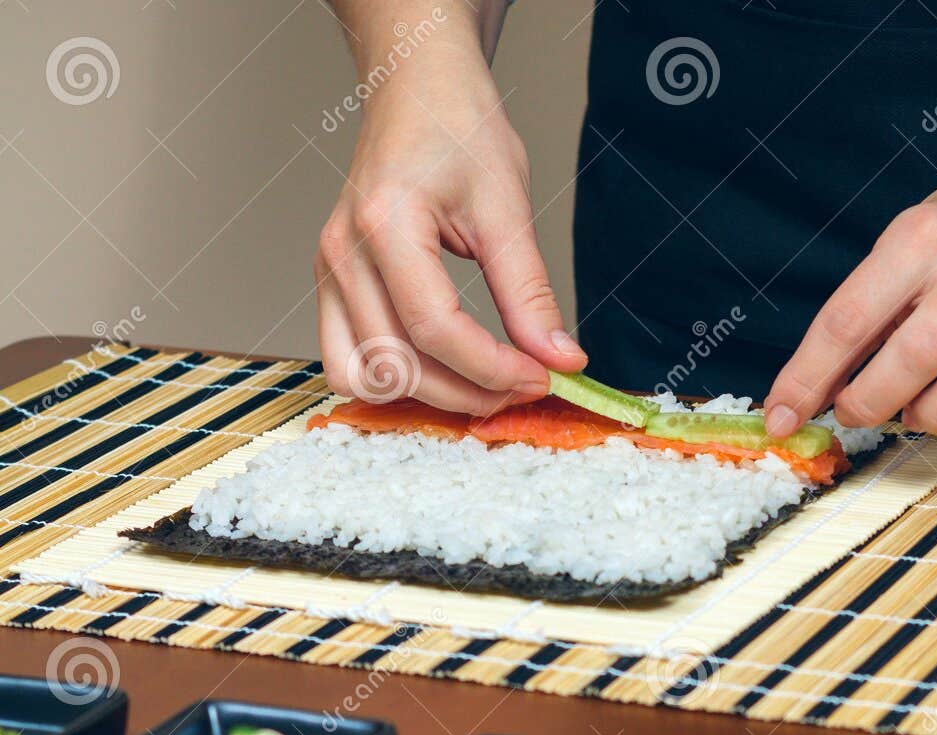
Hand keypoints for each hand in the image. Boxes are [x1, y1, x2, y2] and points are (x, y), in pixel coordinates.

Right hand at [315, 58, 583, 412]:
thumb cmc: (458, 127)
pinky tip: (443, 371)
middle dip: (467, 392)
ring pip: (363, 378)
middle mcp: (342, 254)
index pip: (435, 329)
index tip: (541, 377)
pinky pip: (349, 363)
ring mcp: (328, 273)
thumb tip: (560, 359)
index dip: (492, 369)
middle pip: (398, 364)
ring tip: (479, 383)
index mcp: (384, 223)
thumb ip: (528, 293)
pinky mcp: (331, 287)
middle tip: (523, 384)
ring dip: (424, 396)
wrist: (417, 88)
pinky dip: (394, 381)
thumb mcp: (507, 206)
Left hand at [764, 123, 936, 443]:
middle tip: (856, 411)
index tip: (780, 418)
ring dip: (933, 416)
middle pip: (913, 359)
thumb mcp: (904, 245)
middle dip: (869, 403)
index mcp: (922, 240)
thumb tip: (802, 393)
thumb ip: (861, 314)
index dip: (805, 379)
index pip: (847, 319)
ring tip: (916, 411)